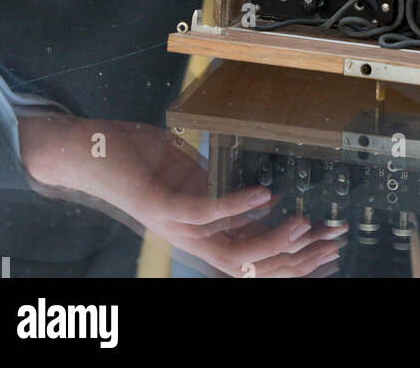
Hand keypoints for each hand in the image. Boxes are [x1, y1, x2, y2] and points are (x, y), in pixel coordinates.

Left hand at [19, 114, 346, 277]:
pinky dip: (238, 206)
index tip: (331, 246)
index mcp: (203, 235)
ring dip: (273, 242)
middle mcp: (192, 240)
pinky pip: (205, 213)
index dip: (296, 260)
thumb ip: (224, 197)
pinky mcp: (162, 206)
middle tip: (332, 241)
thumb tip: (263, 202)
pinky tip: (266, 192)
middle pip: (253, 266)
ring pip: (233, 251)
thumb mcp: (193, 180)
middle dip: (297, 259)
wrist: (86, 154)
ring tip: (306, 224)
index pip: (257, 260)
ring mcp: (177, 227)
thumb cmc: (140, 161)